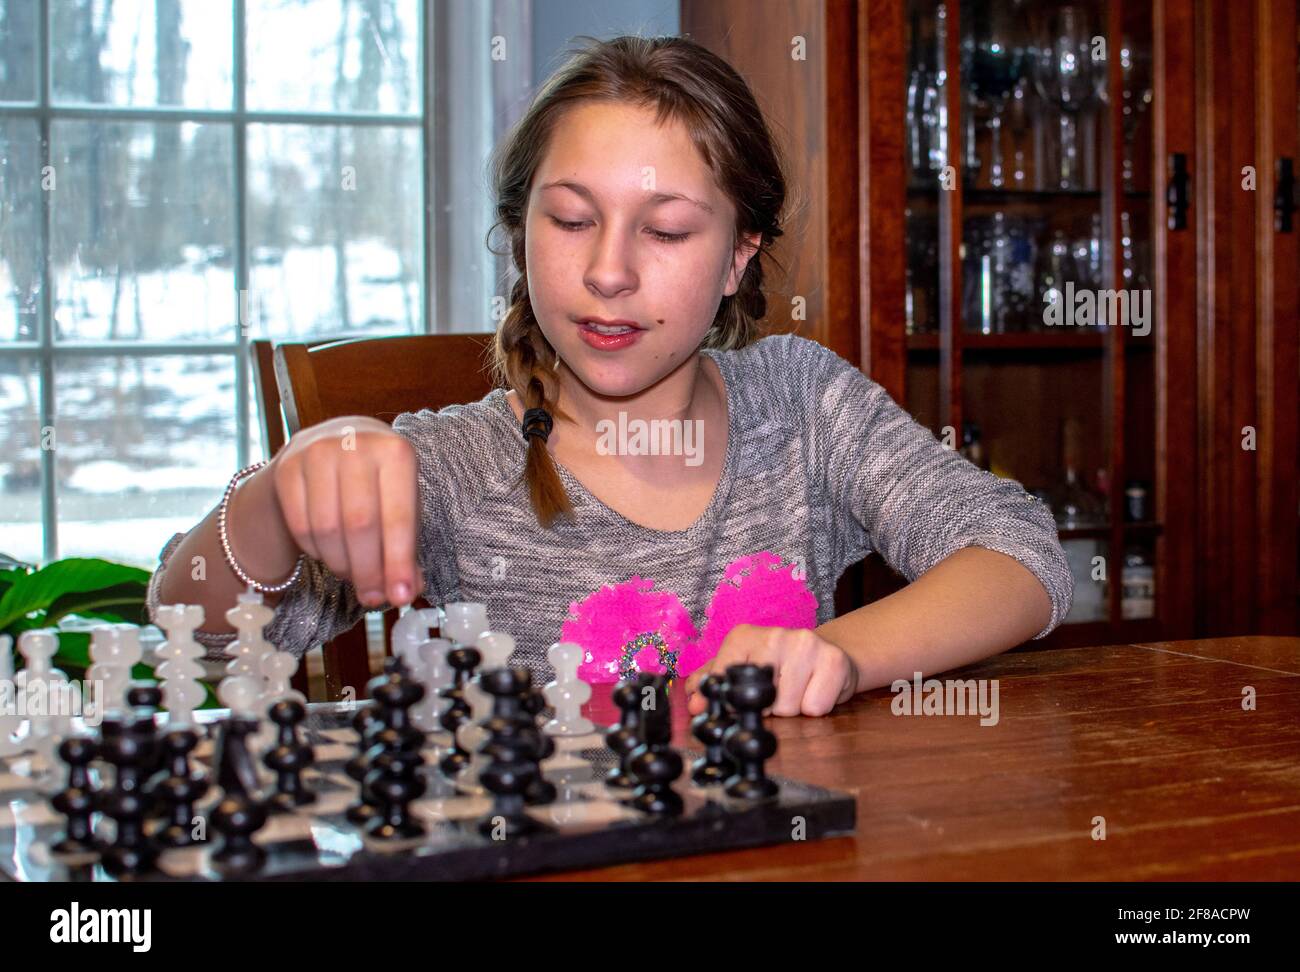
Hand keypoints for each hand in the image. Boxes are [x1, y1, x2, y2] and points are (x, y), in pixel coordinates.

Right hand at [270, 415, 420, 608]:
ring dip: (342, 564)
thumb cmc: (378, 482)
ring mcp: (316, 453)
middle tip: (374, 598)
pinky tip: (330, 553)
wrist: (334, 443)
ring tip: (354, 575)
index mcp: (395, 452)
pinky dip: (317, 551)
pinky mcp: (287, 467)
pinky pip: (300, 525)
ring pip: (326, 529)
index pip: (398, 517)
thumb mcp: (403, 505)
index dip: (398, 562)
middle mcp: (355, 445)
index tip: (401, 596)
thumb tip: (405, 591)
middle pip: (359, 525)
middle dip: (368, 571)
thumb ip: (407, 548)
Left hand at [683, 625, 860, 717]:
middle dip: (768, 708)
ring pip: (788, 706)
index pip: (725, 679)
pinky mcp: (834, 660)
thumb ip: (715, 684)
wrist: (827, 654)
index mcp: (744, 637)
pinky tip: (816, 690)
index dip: (732, 701)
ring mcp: (806, 644)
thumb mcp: (743, 669)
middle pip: (759, 699)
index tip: (739, 703)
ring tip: (798, 691)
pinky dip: (816, 708)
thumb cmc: (779, 667)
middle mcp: (774, 635)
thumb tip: (696, 704)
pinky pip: (816, 707)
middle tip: (778, 693)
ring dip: (793, 709)